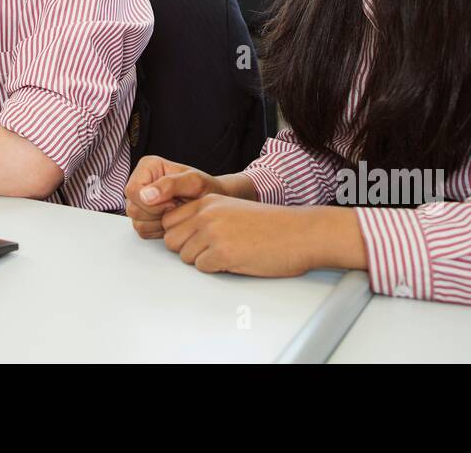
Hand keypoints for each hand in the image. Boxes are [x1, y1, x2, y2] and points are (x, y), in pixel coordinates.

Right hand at [124, 155, 228, 238]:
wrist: (211, 201)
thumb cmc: (205, 188)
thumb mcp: (194, 182)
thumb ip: (170, 184)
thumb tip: (145, 195)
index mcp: (148, 167)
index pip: (133, 190)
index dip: (151, 203)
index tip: (172, 203)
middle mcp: (140, 182)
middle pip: (132, 208)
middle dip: (157, 214)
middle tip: (177, 208)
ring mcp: (140, 201)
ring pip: (136, 222)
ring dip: (159, 223)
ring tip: (176, 214)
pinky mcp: (143, 216)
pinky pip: (142, 231)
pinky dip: (158, 230)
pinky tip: (172, 221)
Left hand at [160, 195, 322, 276]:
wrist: (300, 233)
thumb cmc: (271, 225)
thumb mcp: (231, 209)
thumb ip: (205, 217)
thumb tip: (181, 236)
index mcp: (207, 201)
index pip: (169, 221)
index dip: (180, 235)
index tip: (196, 240)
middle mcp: (206, 214)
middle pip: (171, 240)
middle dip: (187, 249)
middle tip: (212, 251)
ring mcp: (213, 233)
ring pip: (185, 257)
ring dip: (203, 260)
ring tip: (228, 253)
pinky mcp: (222, 253)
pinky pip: (202, 268)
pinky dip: (217, 269)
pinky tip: (236, 260)